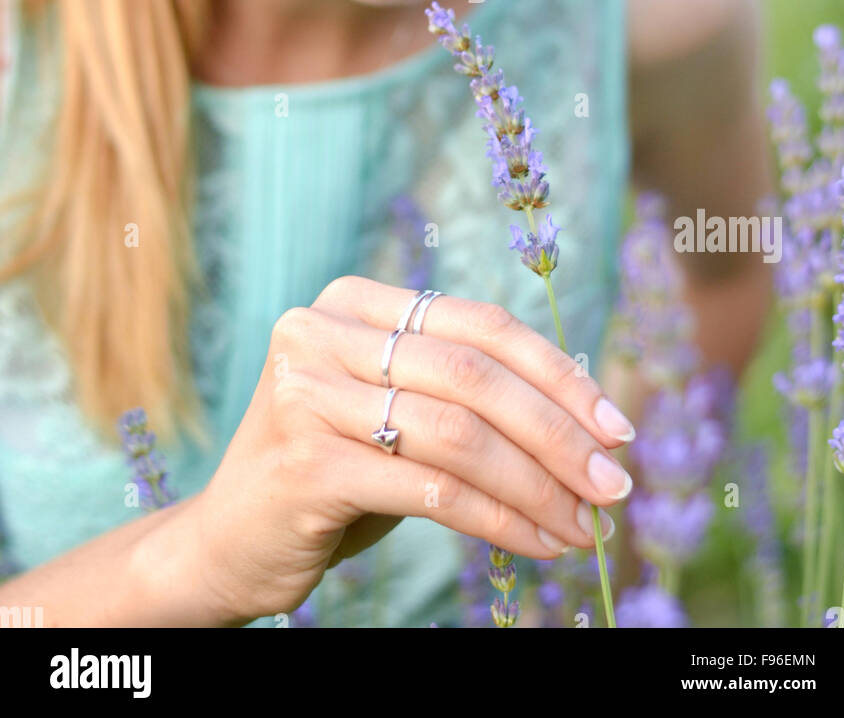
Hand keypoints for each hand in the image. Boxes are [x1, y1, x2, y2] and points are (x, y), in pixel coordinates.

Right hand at [188, 275, 634, 624]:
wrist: (228, 540)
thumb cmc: (332, 470)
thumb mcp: (394, 411)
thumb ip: (464, 391)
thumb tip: (587, 416)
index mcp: (352, 301)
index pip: (479, 324)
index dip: (557, 373)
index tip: (615, 425)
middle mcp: (322, 331)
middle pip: (474, 374)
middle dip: (558, 432)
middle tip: (613, 481)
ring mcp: (308, 394)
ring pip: (460, 434)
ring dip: (538, 485)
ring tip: (585, 525)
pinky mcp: (306, 463)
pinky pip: (432, 488)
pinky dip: (499, 520)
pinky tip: (538, 543)